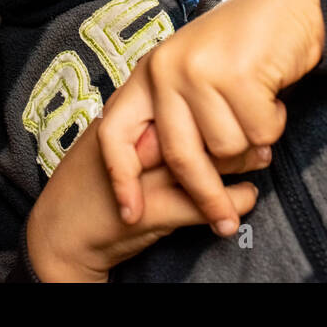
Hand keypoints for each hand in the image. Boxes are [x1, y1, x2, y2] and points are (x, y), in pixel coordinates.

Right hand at [26, 116, 269, 281]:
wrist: (60, 233)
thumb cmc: (93, 185)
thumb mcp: (124, 144)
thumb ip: (157, 124)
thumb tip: (211, 105)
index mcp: (129, 112)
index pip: (185, 93)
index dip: (223, 97)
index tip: (249, 100)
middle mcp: (138, 136)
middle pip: (201, 124)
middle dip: (239, 130)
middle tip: (265, 136)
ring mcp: (144, 173)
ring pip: (208, 161)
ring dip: (241, 164)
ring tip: (259, 163)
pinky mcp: (151, 209)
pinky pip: (204, 202)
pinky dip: (233, 202)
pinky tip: (244, 201)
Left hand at [97, 0, 324, 236]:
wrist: (292, 2)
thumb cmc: (246, 43)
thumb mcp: (196, 73)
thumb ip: (178, 114)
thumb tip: (168, 174)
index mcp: (150, 71)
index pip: (115, 132)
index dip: (120, 178)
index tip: (131, 213)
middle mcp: (166, 69)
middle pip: (179, 156)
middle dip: (206, 194)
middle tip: (226, 221)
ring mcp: (200, 71)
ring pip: (226, 148)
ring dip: (252, 141)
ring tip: (258, 109)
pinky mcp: (237, 74)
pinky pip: (258, 131)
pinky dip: (273, 122)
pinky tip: (272, 94)